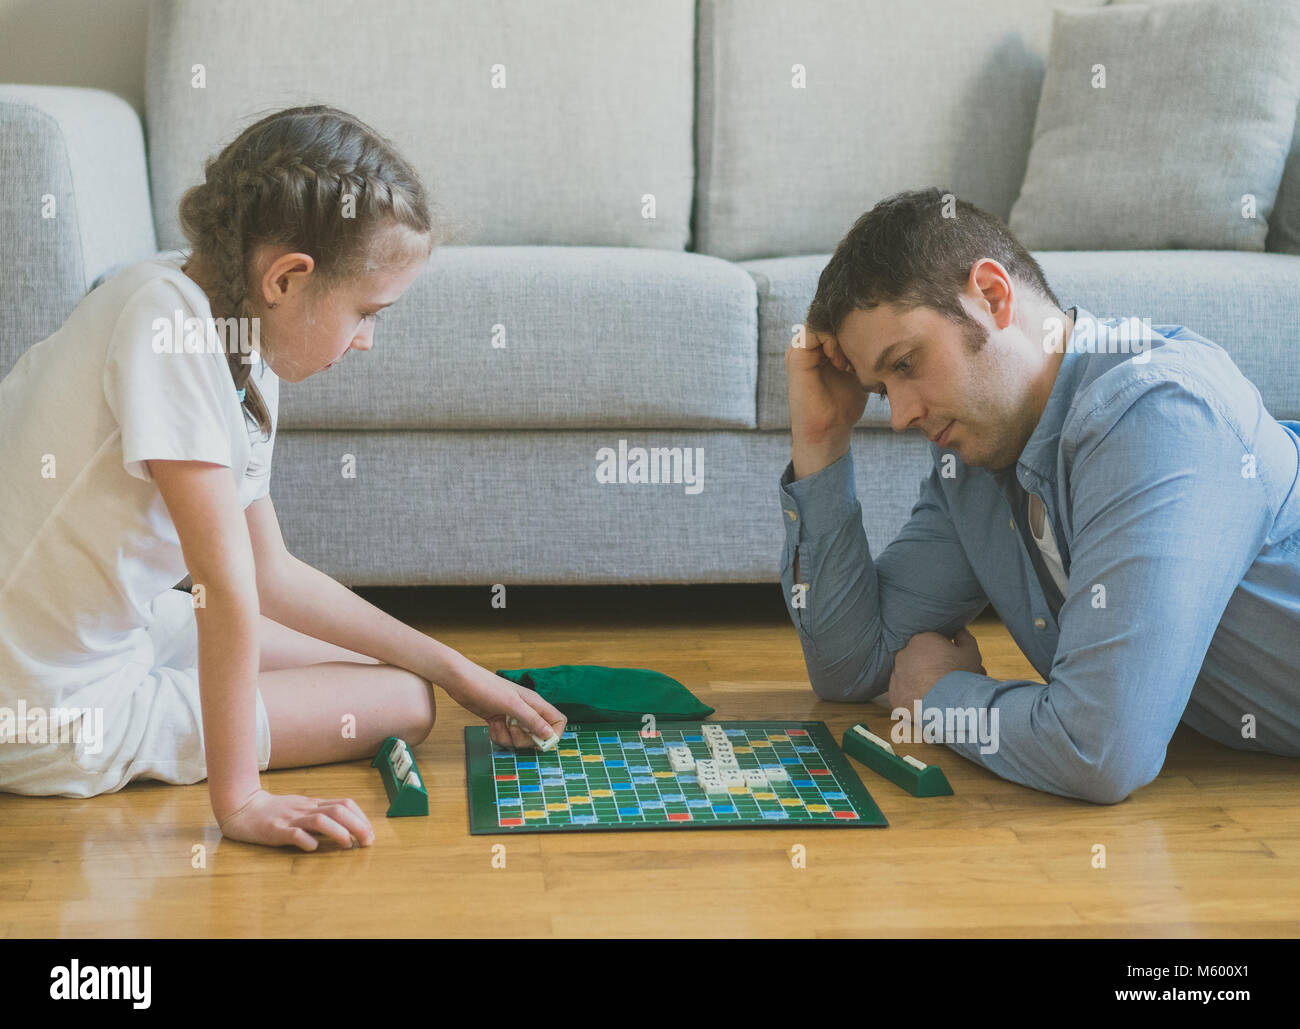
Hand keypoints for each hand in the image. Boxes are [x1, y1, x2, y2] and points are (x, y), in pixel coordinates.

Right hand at [216, 789, 374, 850]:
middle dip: (358, 825)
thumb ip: (320, 815)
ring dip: (339, 832)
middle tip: (368, 842)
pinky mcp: (275, 830)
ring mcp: (290, 819)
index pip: (344, 804)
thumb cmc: (274, 811)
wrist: (241, 807)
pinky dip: (307, 841)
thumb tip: (347, 828)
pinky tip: (313, 848)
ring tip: (348, 845)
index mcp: (313, 804)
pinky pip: (294, 834)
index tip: (370, 833)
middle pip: (338, 810)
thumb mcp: (301, 808)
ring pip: (321, 820)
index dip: (361, 817)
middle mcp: (305, 809)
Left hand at [447, 661, 566, 749]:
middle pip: (537, 735)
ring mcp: (512, 716)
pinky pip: (506, 737)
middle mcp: (526, 710)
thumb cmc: (486, 687)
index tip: (538, 741)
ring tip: (498, 725)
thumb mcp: (511, 704)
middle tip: (512, 729)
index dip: (553, 734)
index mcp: (535, 703)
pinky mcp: (500, 720)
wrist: (460, 681)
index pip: (557, 721)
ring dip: (508, 738)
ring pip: (520, 739)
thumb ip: (532, 719)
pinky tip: (491, 725)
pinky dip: (498, 736)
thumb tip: (550, 734)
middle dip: (524, 739)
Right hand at [787, 328, 869, 477]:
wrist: (830, 430)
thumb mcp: (860, 369)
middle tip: (862, 352)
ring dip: (841, 335)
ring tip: (850, 361)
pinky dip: (830, 340)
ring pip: (822, 320)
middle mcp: (809, 345)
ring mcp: (800, 349)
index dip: (857, 324)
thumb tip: (886, 330)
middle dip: (850, 328)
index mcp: (821, 347)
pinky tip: (841, 361)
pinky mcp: (796, 356)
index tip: (870, 347)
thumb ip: (864, 349)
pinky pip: (812, 331)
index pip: (838, 318)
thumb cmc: (846, 404)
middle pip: (831, 317)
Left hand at [888, 627, 986, 711]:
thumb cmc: (961, 677)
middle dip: (932, 667)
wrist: (948, 707)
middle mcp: (904, 654)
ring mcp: (896, 675)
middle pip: (920, 659)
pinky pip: (904, 694)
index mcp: (922, 640)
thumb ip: (965, 638)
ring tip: (939, 695)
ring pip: (910, 676)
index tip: (955, 665)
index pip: (933, 643)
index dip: (946, 654)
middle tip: (948, 682)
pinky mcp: (894, 695)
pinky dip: (913, 698)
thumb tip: (960, 633)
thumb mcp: (971, 653)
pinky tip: (927, 704)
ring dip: (921, 682)